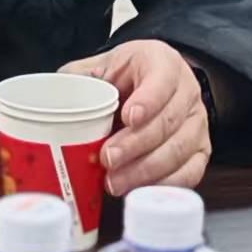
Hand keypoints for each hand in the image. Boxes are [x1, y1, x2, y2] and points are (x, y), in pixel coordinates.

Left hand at [62, 40, 209, 195]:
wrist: (150, 84)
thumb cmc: (123, 77)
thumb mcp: (101, 66)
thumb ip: (79, 78)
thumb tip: (51, 98)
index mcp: (162, 61)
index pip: (162, 79)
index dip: (148, 100)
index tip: (128, 117)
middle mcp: (187, 90)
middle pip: (169, 121)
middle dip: (137, 144)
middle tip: (108, 158)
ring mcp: (198, 121)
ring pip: (180, 149)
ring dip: (146, 170)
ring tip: (115, 181)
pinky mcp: (200, 149)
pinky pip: (190, 172)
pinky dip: (164, 184)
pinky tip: (138, 190)